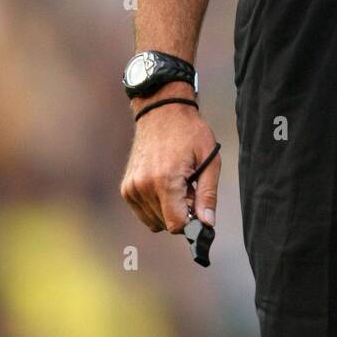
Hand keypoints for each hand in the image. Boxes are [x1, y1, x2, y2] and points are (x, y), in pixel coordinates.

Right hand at [120, 99, 220, 235]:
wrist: (162, 112)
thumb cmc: (189, 132)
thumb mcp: (209, 159)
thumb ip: (208, 195)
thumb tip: (207, 224)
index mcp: (165, 180)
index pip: (176, 225)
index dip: (191, 220)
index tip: (196, 203)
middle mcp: (143, 187)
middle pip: (166, 224)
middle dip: (180, 212)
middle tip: (188, 187)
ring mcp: (132, 188)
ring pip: (154, 221)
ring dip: (168, 209)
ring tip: (176, 183)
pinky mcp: (126, 189)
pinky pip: (143, 212)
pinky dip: (156, 205)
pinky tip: (164, 183)